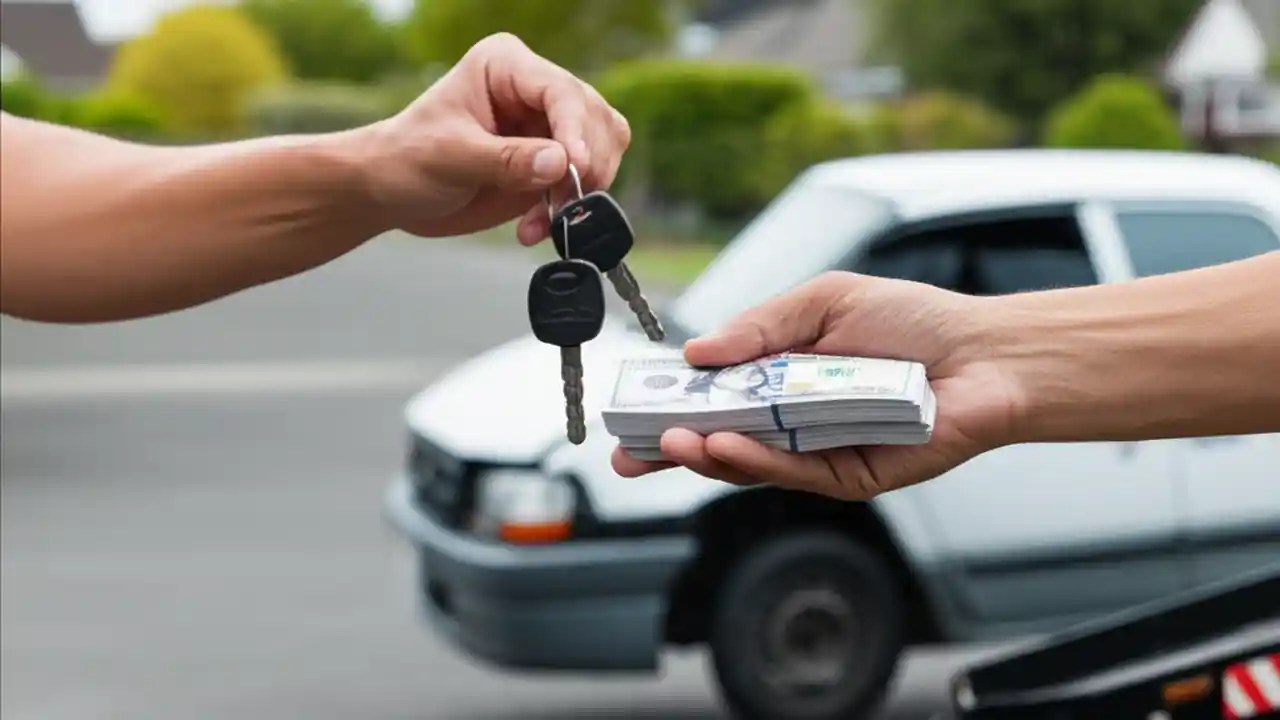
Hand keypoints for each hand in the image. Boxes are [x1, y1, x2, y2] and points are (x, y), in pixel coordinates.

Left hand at [354, 33, 629, 243]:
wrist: (392, 193)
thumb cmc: (406, 159)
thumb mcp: (450, 157)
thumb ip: (506, 160)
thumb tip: (560, 162)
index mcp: (506, 66)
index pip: (560, 90)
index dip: (576, 129)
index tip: (576, 166)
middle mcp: (534, 91)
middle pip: (593, 119)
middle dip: (586, 165)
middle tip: (561, 202)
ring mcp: (547, 129)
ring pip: (601, 151)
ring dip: (581, 192)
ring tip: (544, 219)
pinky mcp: (550, 166)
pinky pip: (584, 186)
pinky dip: (569, 211)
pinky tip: (535, 227)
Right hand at [611, 271, 1025, 500]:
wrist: (985, 352)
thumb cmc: (913, 321)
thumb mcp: (824, 301)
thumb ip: (760, 327)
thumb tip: (696, 351)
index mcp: (782, 379)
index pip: (714, 399)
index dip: (670, 408)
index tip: (629, 412)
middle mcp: (795, 421)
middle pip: (721, 442)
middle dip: (671, 450)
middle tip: (629, 454)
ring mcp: (820, 452)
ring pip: (751, 464)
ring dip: (707, 456)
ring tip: (672, 444)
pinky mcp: (851, 477)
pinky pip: (795, 473)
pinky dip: (757, 462)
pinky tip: (725, 446)